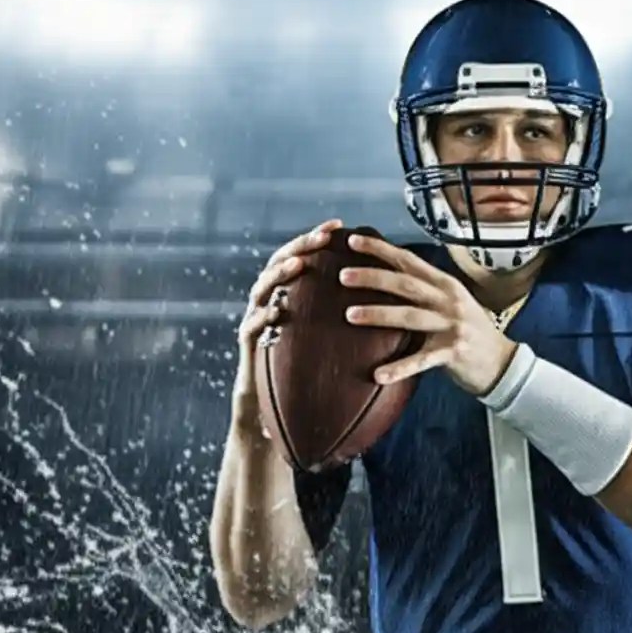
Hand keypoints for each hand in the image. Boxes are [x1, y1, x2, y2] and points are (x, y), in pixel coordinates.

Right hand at [234, 218, 343, 438]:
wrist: (273, 407)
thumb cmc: (306, 369)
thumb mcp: (325, 336)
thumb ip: (340, 314)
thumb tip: (384, 299)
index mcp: (287, 293)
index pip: (301, 257)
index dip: (315, 238)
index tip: (339, 225)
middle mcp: (267, 300)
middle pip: (278, 263)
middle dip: (298, 246)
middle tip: (320, 238)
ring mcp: (254, 319)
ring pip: (261, 289)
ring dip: (279, 275)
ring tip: (298, 265)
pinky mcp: (247, 344)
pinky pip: (252, 327)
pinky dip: (264, 318)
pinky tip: (277, 312)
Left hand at [339, 234, 517, 395]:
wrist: (501, 361)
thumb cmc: (468, 329)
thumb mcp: (451, 302)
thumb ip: (424, 290)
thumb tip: (384, 277)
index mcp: (445, 284)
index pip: (408, 261)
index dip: (380, 250)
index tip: (353, 241)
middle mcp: (449, 300)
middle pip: (405, 285)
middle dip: (372, 278)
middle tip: (342, 276)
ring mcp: (452, 326)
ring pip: (409, 317)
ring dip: (378, 314)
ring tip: (349, 315)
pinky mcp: (453, 353)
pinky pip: (421, 361)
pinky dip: (399, 368)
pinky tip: (378, 375)